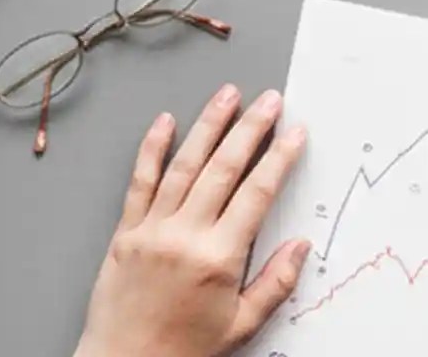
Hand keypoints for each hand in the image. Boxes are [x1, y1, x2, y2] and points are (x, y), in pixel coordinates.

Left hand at [76, 85, 308, 356]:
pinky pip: (140, 181)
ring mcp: (152, 229)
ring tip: (227, 96)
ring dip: (208, 125)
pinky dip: (152, 149)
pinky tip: (165, 122)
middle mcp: (185, 235)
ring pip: (184, 165)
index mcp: (218, 258)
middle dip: (250, 129)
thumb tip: (300, 247)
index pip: (257, 194)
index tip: (294, 134)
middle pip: (224, 168)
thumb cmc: (181, 350)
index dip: (279, 159)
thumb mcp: (241, 325)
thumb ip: (275, 283)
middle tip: (269, 101)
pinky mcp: (126, 231)